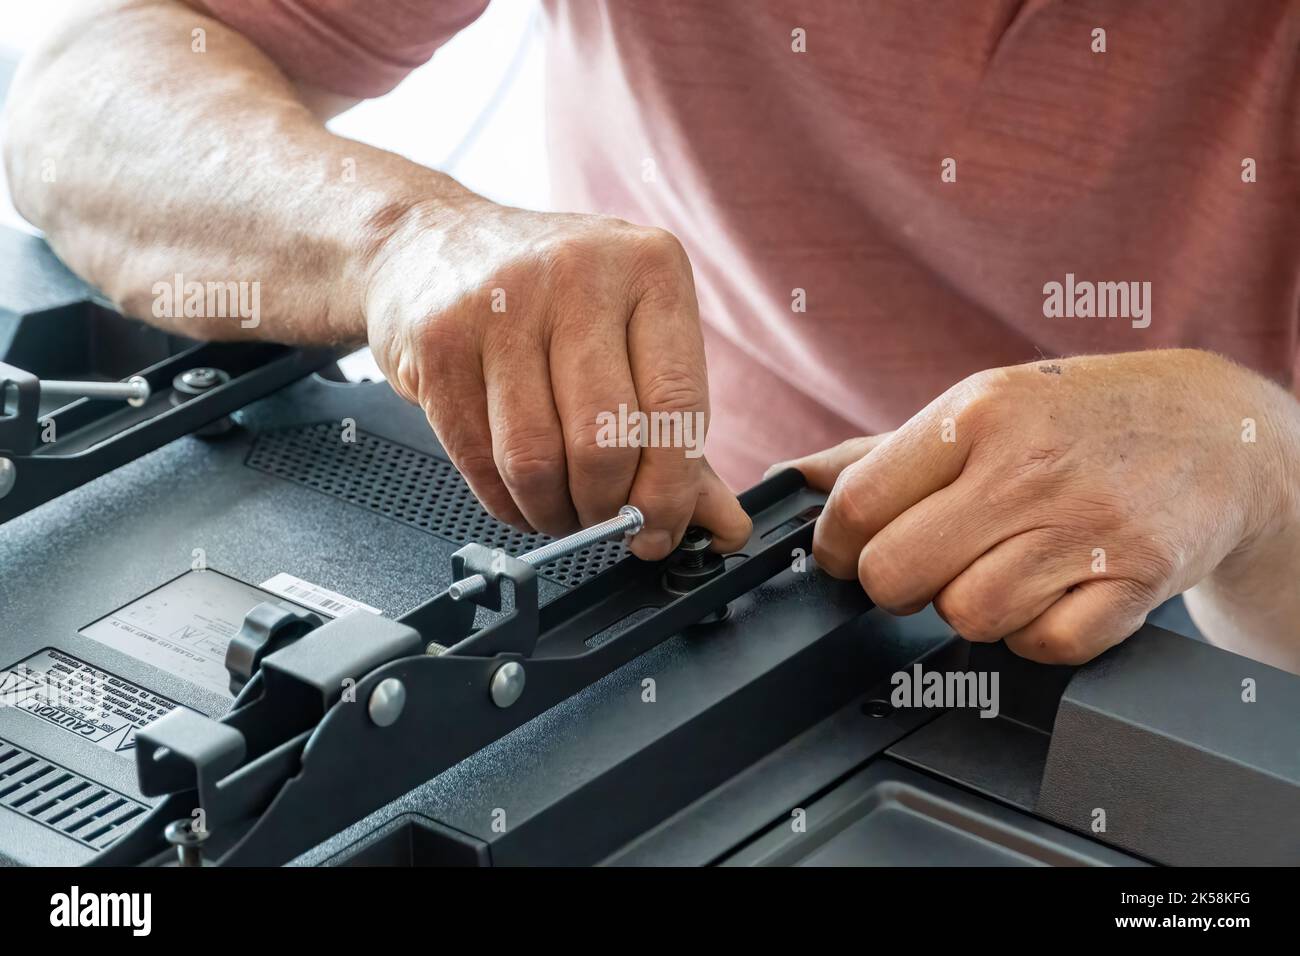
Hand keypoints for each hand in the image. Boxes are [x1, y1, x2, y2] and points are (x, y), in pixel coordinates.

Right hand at [363, 197, 749, 558]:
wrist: (432, 243)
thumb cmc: (552, 298)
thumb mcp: (633, 340)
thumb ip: (679, 434)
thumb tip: (724, 524)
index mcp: (651, 267)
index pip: (676, 404)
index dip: (669, 490)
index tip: (660, 530)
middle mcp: (578, 272)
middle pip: (603, 441)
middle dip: (606, 508)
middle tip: (604, 522)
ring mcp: (500, 302)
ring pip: (535, 459)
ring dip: (552, 511)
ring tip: (559, 508)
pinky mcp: (440, 339)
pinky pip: (478, 457)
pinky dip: (503, 499)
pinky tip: (516, 492)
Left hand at [780, 350, 1297, 664]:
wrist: (1217, 429)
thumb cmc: (1078, 417)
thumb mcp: (978, 406)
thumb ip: (880, 452)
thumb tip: (792, 479)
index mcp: (975, 417)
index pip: (860, 504)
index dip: (833, 546)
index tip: (841, 556)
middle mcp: (1027, 471)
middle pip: (897, 573)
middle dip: (893, 584)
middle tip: (920, 567)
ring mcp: (1085, 529)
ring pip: (967, 617)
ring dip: (969, 607)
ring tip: (998, 571)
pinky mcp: (1135, 582)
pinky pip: (1043, 647)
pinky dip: (1036, 634)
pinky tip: (1049, 592)